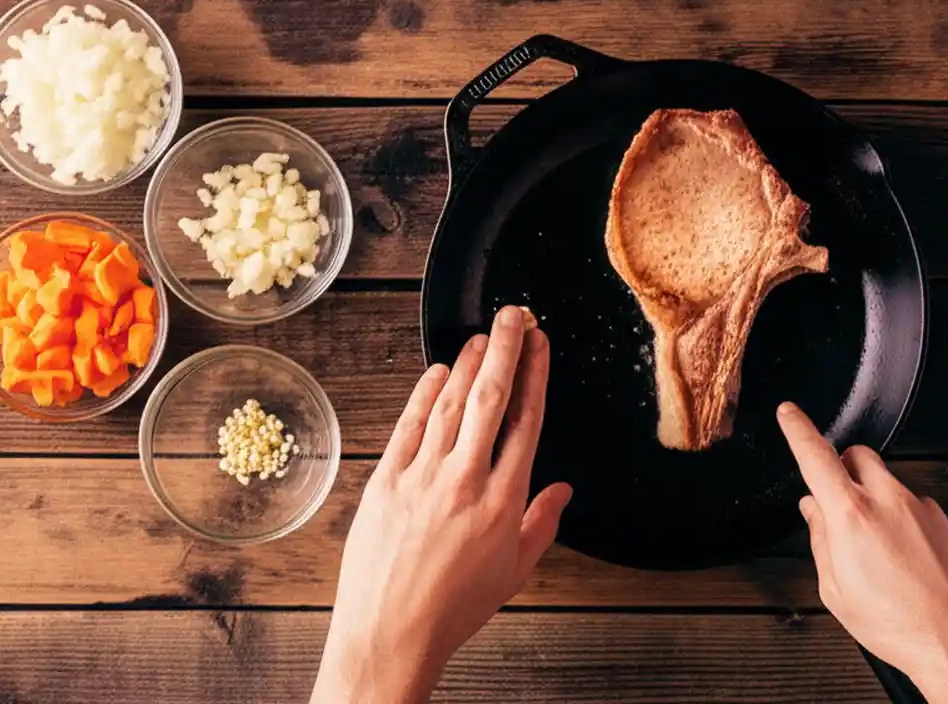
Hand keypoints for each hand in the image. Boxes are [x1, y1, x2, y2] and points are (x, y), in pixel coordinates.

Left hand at [312, 306, 572, 703]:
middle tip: (515, 315)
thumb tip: (562, 490)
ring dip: (467, 363)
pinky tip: (437, 373)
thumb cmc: (452, 608)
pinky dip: (424, 394)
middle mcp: (464, 481)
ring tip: (482, 336)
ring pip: (450, 404)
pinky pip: (409, 425)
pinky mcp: (385, 481)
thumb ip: (542, 523)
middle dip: (506, 349)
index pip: (526, 422)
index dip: (535, 375)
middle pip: (490, 399)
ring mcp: (421, 478)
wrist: (391, 633)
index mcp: (503, 502)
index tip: (541, 345)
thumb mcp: (514, 571)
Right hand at [777, 403, 947, 703]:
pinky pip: (913, 506)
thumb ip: (821, 542)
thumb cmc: (898, 626)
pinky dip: (901, 522)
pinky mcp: (945, 521)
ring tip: (877, 555)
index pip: (816, 456)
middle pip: (857, 455)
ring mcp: (922, 508)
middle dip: (841, 467)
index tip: (789, 412)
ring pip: (886, 484)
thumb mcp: (837, 592)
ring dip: (873, 502)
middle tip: (836, 498)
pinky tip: (905, 562)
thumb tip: (813, 512)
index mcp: (852, 516)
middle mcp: (889, 501)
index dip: (797, 429)